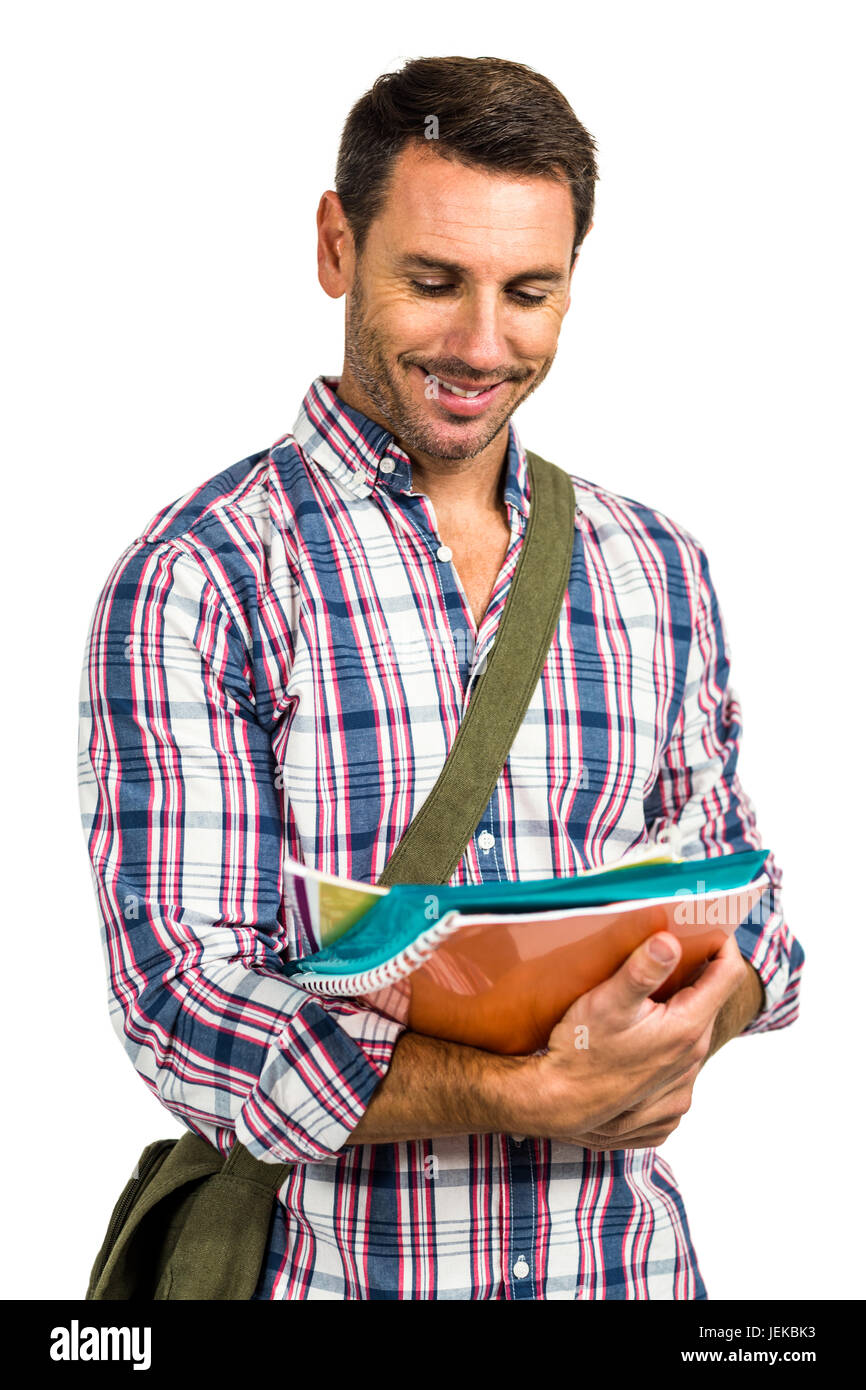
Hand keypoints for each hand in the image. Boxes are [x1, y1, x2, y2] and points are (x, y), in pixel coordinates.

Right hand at [530, 929, 747, 1144]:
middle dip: (691, 980)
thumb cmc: (579, 1051)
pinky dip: (663, 1053)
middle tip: (659, 960)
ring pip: (691, 1038)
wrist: (555, 1106)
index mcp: (687, 1029)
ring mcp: (681, 1091)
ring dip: (675, 1018)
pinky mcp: (667, 1111)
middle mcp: (692, 1062)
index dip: (722, 943)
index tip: (707, 927)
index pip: (729, 974)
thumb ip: (643, 969)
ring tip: (639, 1009)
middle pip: (707, 1005)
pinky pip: (676, 1072)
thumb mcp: (607, 1001)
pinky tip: (634, 1049)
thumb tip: (671, 940)